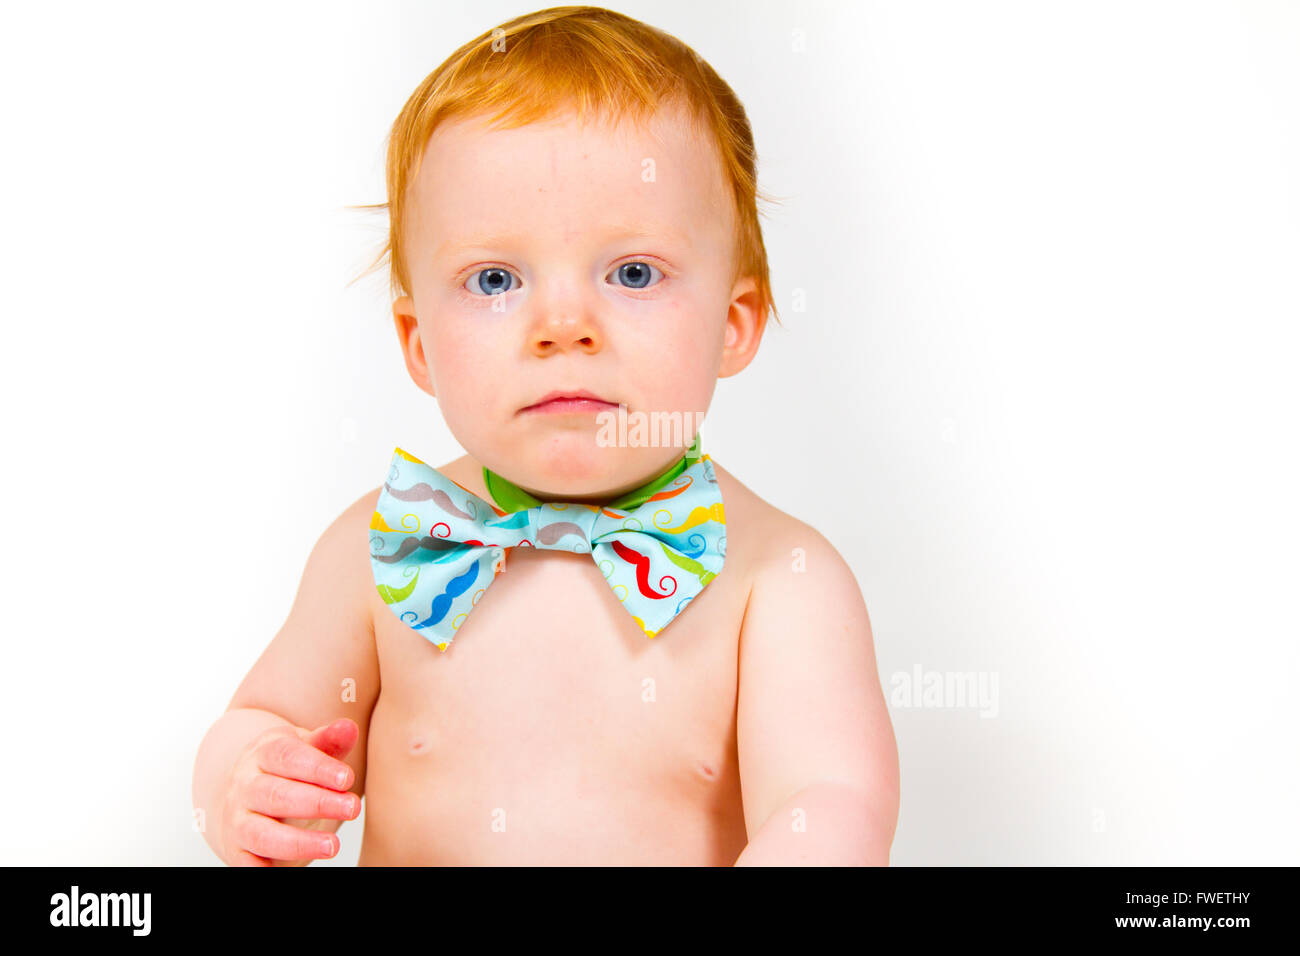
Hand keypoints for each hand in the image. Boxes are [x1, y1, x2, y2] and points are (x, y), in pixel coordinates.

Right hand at [219, 717, 360, 865]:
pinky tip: (287, 871)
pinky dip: (261, 869)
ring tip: (333, 845)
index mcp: (264, 753)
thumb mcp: (306, 748)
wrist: (244, 793)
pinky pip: (246, 863)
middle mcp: (245, 785)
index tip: (347, 779)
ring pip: (262, 832)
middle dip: (317, 802)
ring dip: (298, 841)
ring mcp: (237, 818)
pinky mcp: (237, 849)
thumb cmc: (287, 768)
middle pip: (277, 794)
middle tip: (353, 808)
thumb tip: (348, 728)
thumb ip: (328, 741)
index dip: (318, 768)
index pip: (288, 757)